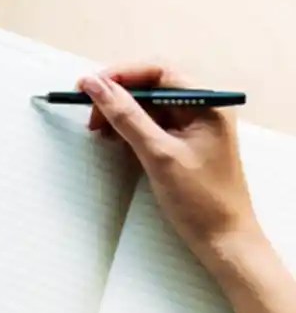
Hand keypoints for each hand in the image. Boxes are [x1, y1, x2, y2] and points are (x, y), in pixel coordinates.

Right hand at [78, 65, 260, 271]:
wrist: (224, 241)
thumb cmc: (200, 199)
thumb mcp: (158, 154)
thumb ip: (126, 116)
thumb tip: (95, 85)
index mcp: (206, 104)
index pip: (158, 71)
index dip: (121, 75)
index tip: (88, 87)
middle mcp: (201, 109)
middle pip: (151, 86)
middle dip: (117, 95)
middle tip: (89, 112)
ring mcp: (192, 126)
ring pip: (147, 106)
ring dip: (119, 113)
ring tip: (98, 129)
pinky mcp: (182, 143)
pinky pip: (150, 124)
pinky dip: (128, 129)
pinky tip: (113, 139)